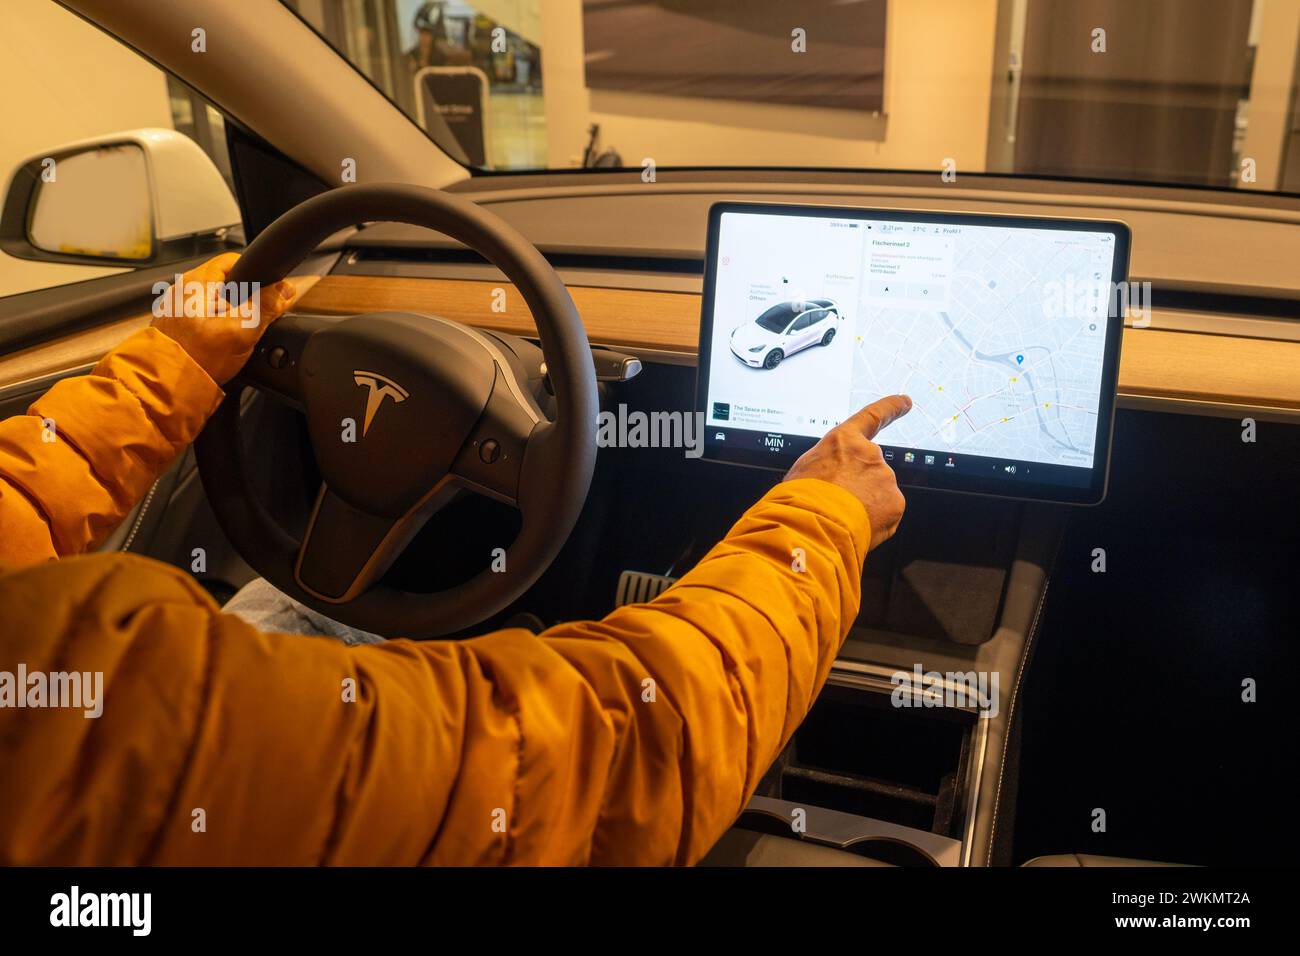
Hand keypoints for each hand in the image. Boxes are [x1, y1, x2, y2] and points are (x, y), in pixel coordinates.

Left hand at [150, 252, 298, 384]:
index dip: (257, 275)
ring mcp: (177, 308)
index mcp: (196, 281)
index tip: (268, 294)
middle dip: (245, 300)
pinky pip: (204, 318)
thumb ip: (266, 306)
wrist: (164, 386)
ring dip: (230, 316)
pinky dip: (216, 328)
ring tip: (234, 336)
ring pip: (216, 302)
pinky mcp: (176, 325)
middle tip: (251, 322)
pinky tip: (219, 345)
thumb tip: (285, 290)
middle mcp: (183, 289)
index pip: (235, 260)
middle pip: (226, 283)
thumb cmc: (195, 358)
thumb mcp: (242, 330)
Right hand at [785, 394, 911, 550]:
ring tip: (841, 517)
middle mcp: (869, 454)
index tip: (905, 402)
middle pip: (869, 470)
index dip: (891, 408)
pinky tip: (855, 526)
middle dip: (858, 487)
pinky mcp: (895, 502)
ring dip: (864, 506)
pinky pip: (886, 513)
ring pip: (877, 494)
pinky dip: (874, 521)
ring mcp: (885, 478)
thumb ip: (826, 467)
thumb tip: (831, 480)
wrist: (812, 524)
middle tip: (836, 505)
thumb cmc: (800, 499)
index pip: (872, 417)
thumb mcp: (803, 470)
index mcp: (843, 441)